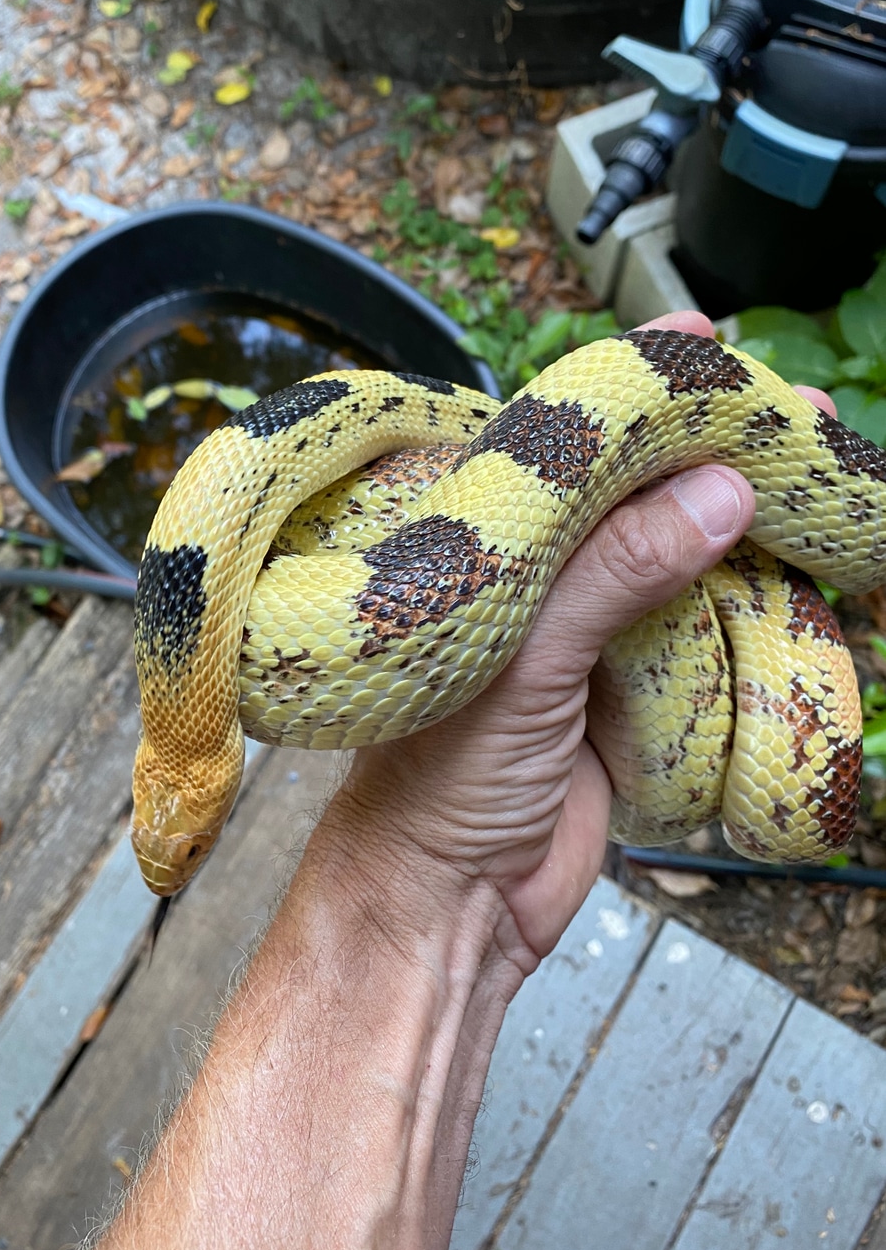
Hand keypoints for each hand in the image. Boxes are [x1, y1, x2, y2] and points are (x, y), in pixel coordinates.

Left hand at [324, 313, 833, 978]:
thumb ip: (609, 574)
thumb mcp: (522, 663)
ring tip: (811, 481)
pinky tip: (799, 576)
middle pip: (634, 496)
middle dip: (707, 452)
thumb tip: (714, 493)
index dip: (626, 392)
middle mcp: (535, 580)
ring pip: (676, 561)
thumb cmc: (439, 781)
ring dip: (741, 528)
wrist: (448, 908)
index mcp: (478, 551)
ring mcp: (585, 635)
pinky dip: (750, 607)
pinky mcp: (627, 693)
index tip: (697, 341)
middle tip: (788, 410)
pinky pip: (699, 633)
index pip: (559, 445)